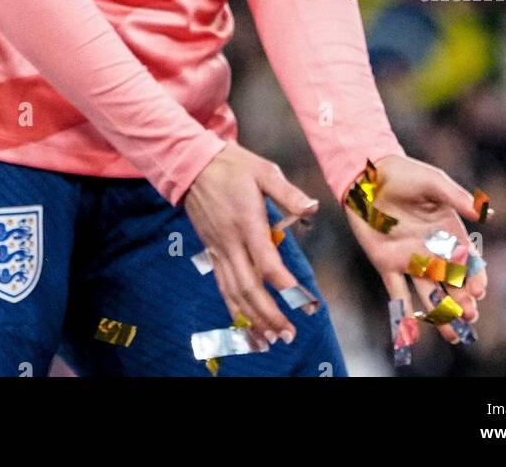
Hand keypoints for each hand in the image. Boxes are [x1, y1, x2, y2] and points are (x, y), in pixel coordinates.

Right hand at [184, 140, 318, 343]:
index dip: (286, 285)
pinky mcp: (212, 252)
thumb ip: (288, 193)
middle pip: (249, 287)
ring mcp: (218, 249)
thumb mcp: (263, 170)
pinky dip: (234, 309)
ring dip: (252, 319)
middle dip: (269, 314)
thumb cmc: (232, 166)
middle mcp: (231, 242)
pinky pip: (222, 286)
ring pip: (233, 293)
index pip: (267, 262)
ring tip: (270, 340)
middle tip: (289, 334)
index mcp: (247, 222)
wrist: (192, 164)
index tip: (304, 301)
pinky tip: (245, 324)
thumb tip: (312, 208)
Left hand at [343, 154, 488, 344]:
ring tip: (452, 334)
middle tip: (469, 315)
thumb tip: (484, 212)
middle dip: (462, 300)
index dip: (475, 276)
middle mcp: (432, 251)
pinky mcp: (387, 263)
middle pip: (452, 282)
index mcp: (449, 232)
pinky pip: (397, 292)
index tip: (479, 289)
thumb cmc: (404, 174)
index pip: (467, 260)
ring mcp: (410, 260)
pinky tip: (412, 332)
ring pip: (429, 293)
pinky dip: (404, 312)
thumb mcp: (433, 182)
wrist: (367, 175)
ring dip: (441, 313)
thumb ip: (456, 197)